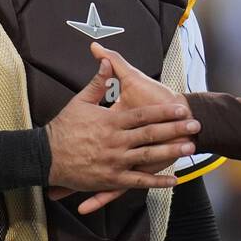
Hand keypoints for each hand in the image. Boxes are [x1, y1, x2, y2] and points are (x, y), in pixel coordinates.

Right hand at [44, 57, 199, 194]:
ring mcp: (114, 162)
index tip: (181, 107)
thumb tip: (104, 59)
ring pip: (148, 157)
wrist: (45, 157)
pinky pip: (138, 182)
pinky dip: (156, 182)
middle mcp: (115, 142)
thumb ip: (97, 82)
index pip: (143, 115)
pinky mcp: (111, 179)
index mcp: (110, 122)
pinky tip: (172, 180)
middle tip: (195, 125)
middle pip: (151, 135)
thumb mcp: (79, 101)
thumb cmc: (63, 128)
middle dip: (175, 129)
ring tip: (189, 148)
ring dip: (171, 153)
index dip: (164, 111)